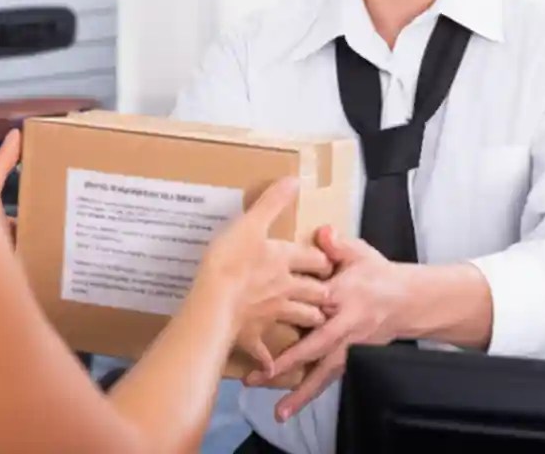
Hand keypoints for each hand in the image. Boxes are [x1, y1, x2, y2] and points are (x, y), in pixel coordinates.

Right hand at [197, 177, 335, 372]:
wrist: (214, 303)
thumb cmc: (230, 260)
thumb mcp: (251, 223)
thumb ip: (272, 202)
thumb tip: (294, 179)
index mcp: (285, 261)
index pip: (315, 260)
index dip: (324, 260)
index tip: (330, 261)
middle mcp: (285, 289)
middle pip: (315, 293)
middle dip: (324, 293)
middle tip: (329, 293)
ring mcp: (271, 314)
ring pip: (300, 319)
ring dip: (308, 320)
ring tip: (313, 322)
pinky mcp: (253, 334)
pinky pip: (263, 351)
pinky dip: (267, 359)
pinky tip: (269, 366)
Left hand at [249, 225, 411, 421]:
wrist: (409, 301)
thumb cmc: (379, 275)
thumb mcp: (360, 254)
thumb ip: (338, 245)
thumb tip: (323, 232)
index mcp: (344, 297)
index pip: (319, 304)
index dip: (298, 310)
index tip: (271, 315)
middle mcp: (346, 326)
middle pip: (316, 348)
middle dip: (287, 364)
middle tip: (259, 377)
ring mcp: (349, 346)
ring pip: (324, 373)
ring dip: (301, 393)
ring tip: (279, 412)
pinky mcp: (350, 357)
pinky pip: (328, 377)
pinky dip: (311, 393)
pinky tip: (291, 406)